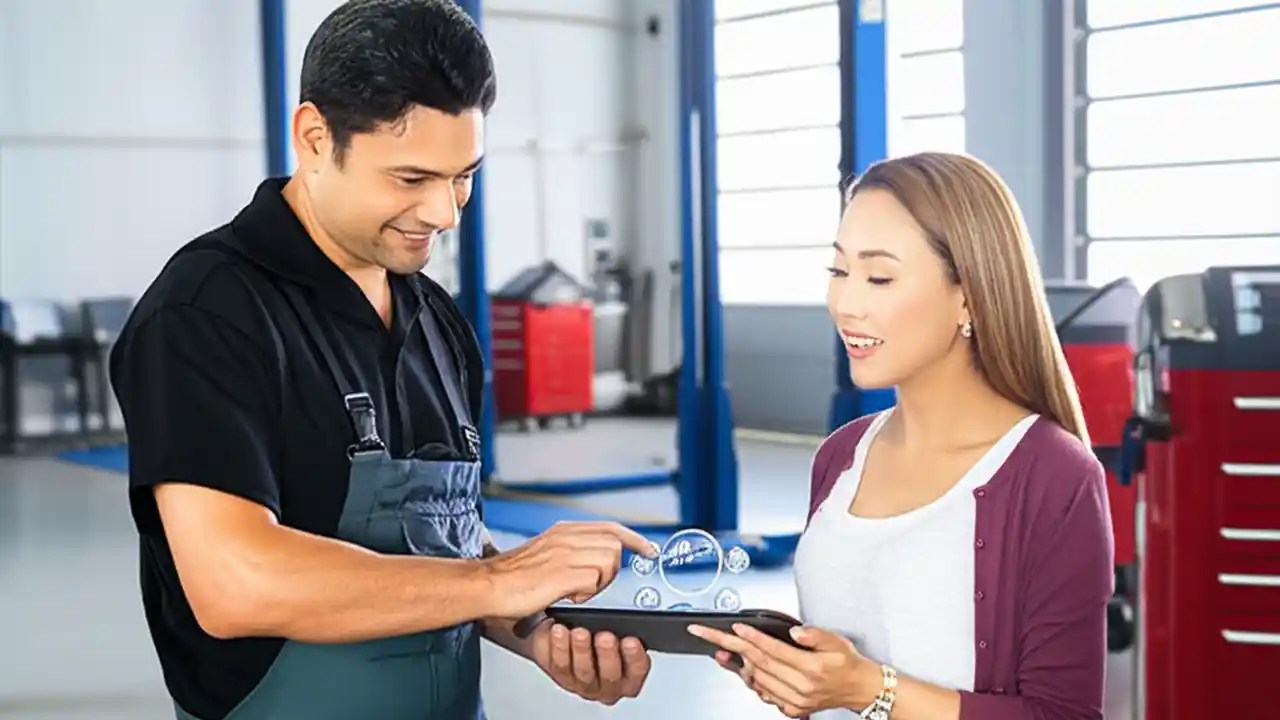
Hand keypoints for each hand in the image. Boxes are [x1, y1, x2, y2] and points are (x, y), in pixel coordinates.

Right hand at [483, 521, 655, 617]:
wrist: (487, 585)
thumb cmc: (512, 577)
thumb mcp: (545, 553)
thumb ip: (570, 551)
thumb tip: (596, 559)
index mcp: (563, 531)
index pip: (610, 527)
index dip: (634, 539)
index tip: (650, 550)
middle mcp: (565, 537)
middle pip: (614, 543)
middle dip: (612, 568)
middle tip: (592, 585)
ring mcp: (564, 553)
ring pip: (609, 560)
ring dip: (600, 582)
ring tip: (578, 591)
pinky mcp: (561, 572)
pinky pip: (594, 579)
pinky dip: (588, 592)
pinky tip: (569, 596)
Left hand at [530, 619, 650, 704]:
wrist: (568, 635)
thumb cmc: (599, 633)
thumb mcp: (618, 628)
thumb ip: (624, 626)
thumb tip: (632, 610)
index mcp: (629, 675)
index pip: (637, 671)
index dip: (634, 658)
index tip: (631, 641)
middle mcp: (607, 684)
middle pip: (610, 676)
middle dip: (608, 654)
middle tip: (605, 636)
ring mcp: (583, 683)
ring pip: (583, 672)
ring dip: (582, 650)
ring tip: (579, 632)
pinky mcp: (560, 676)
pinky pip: (559, 666)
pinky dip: (559, 648)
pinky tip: (559, 632)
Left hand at [688, 622, 880, 717]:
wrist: (860, 688)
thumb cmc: (847, 663)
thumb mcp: (836, 640)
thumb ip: (814, 635)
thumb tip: (794, 632)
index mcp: (811, 668)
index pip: (773, 650)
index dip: (752, 637)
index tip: (737, 627)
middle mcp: (801, 686)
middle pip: (758, 664)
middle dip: (731, 646)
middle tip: (710, 635)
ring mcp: (795, 700)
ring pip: (758, 680)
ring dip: (736, 664)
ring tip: (719, 649)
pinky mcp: (792, 708)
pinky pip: (764, 693)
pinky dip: (751, 679)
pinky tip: (742, 667)